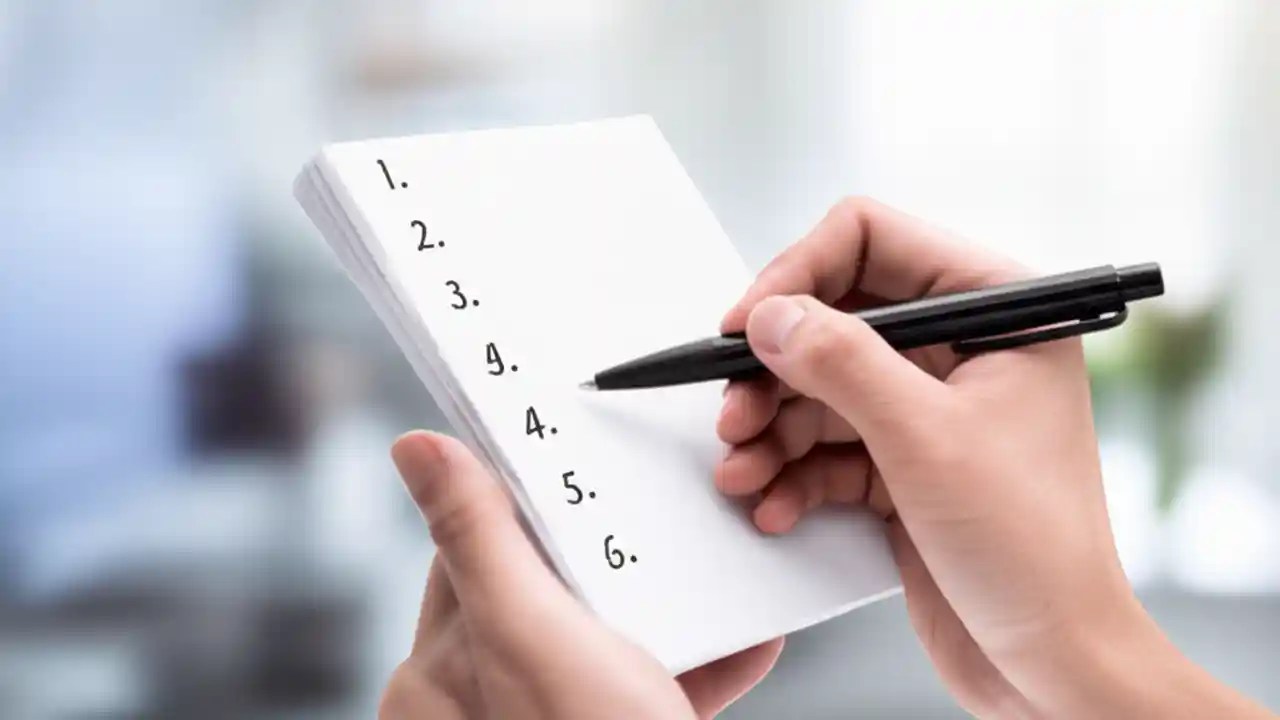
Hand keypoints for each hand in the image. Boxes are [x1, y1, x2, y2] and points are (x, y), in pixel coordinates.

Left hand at [380, 431, 782, 719]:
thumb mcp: (535, 635)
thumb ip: (479, 540)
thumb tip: (414, 449)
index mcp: (433, 680)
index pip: (469, 557)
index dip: (525, 509)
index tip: (573, 472)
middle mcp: (476, 712)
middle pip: (544, 598)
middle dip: (607, 562)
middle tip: (654, 522)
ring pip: (599, 649)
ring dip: (663, 617)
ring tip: (712, 583)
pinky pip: (639, 697)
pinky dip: (688, 673)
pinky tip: (741, 648)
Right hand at [716, 197, 1272, 718]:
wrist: (1053, 663)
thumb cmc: (1033, 550)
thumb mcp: (926, 441)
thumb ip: (841, 364)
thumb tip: (770, 315)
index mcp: (994, 309)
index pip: (872, 239)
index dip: (797, 272)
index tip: (746, 324)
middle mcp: (960, 348)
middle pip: (832, 319)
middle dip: (774, 371)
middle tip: (734, 414)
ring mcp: (929, 407)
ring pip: (819, 388)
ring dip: (771, 430)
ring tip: (742, 472)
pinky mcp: (903, 463)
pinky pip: (826, 448)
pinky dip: (792, 474)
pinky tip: (773, 506)